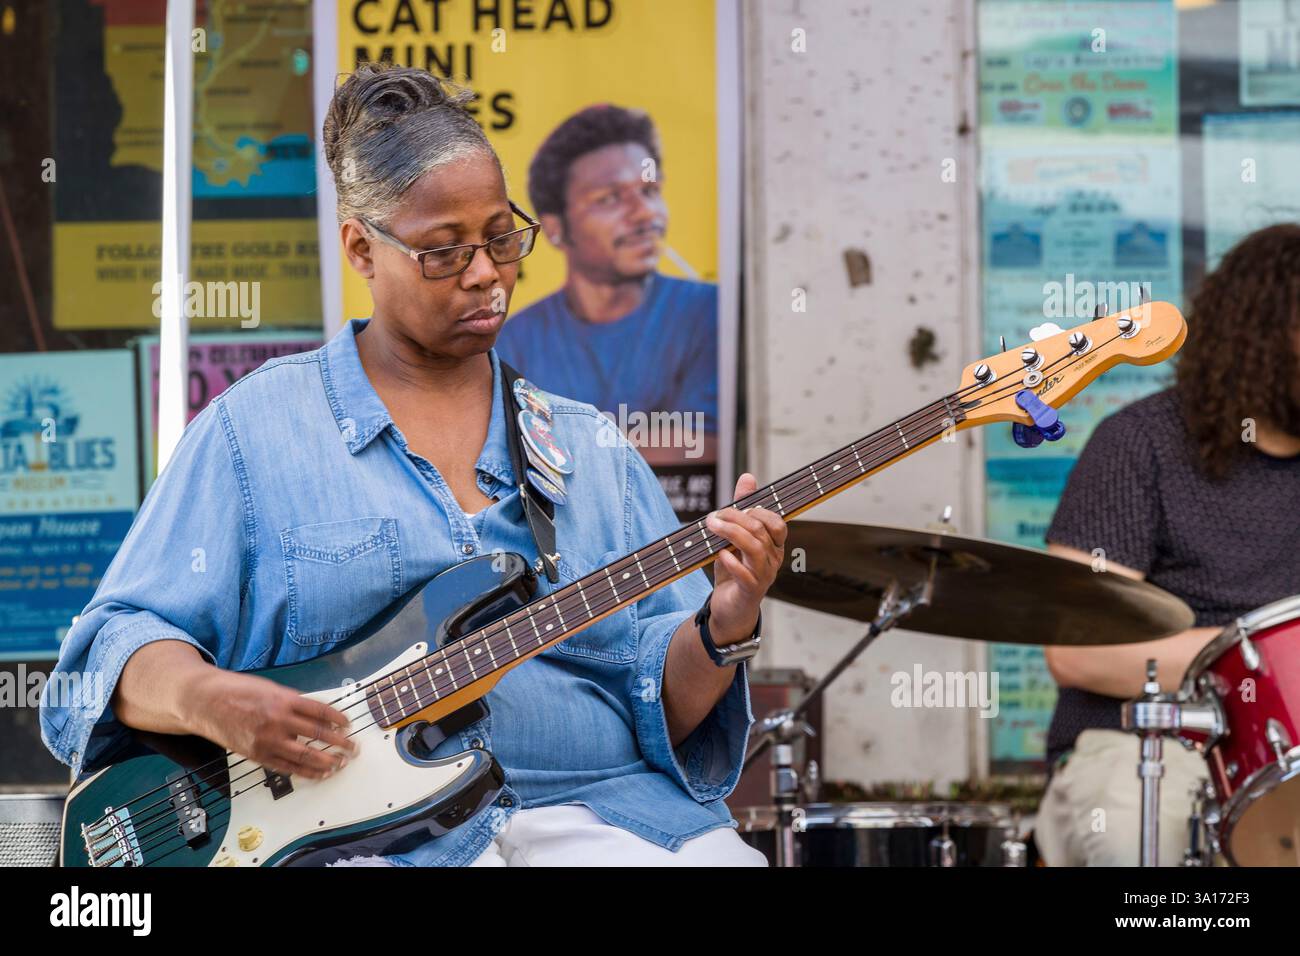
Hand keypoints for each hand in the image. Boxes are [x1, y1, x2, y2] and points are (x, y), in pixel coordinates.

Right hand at [182, 669, 358, 779]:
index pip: (319, 710)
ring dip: (326, 761)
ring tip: (340, 764)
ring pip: (304, 754)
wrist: (204, 702)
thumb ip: (293, 701)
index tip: (348, 724)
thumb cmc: (236, 691)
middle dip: (339, 742)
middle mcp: (277, 720)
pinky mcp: (257, 755)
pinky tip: (318, 773)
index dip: (337, 718)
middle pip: (317, 734)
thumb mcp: (270, 688)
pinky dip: (305, 771)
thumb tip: (317, 714)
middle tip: (353, 747)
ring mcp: (267, 739)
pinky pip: (286, 767)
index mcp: (283, 699)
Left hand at [704, 473, 785, 646]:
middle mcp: (773, 560)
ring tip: (712, 527)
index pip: (777, 523)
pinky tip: (720, 554)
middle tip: (713, 516)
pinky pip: (745, 574)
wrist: (729, 609)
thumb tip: (748, 477)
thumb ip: (743, 508)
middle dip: (736, 518)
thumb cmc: (734, 571)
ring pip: (756, 549)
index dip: (757, 511)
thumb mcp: (735, 537)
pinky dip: (731, 561)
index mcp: (773, 545)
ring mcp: (764, 576)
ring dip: (731, 533)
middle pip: (762, 531)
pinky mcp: (750, 591)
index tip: (733, 507)